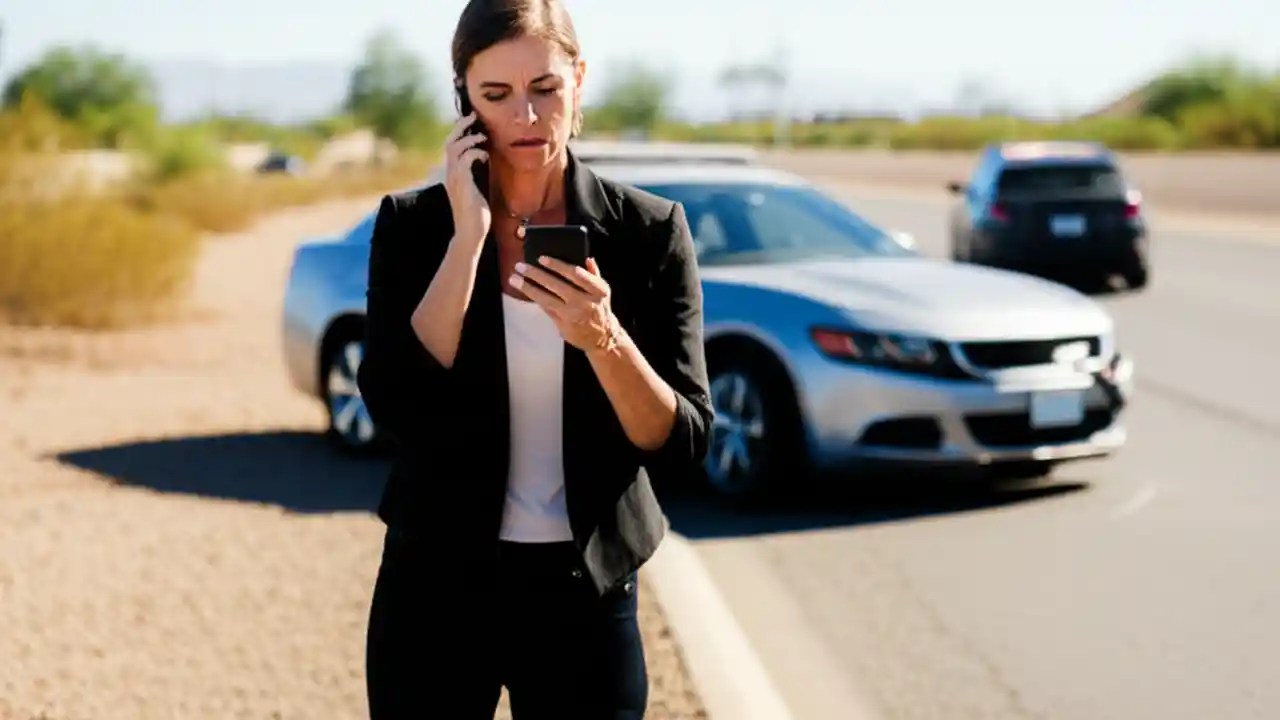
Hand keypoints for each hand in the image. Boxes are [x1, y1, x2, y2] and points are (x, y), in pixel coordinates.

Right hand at [443, 112, 490, 245]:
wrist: (471, 233)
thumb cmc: (476, 216)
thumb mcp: (476, 191)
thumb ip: (476, 177)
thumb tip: (485, 163)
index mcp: (453, 175)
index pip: (451, 148)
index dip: (460, 134)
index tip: (472, 124)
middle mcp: (450, 174)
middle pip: (449, 142)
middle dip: (460, 127)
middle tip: (473, 116)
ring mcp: (454, 178)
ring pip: (454, 147)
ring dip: (469, 138)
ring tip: (482, 136)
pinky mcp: (462, 183)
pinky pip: (465, 159)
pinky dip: (475, 152)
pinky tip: (485, 155)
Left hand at [510, 257, 621, 352]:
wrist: (603, 337)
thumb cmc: (599, 309)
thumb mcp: (603, 291)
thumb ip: (594, 274)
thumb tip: (587, 258)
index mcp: (598, 290)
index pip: (575, 274)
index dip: (557, 265)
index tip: (541, 259)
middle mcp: (585, 303)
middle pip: (557, 285)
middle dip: (536, 274)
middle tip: (521, 266)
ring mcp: (573, 315)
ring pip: (547, 299)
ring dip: (528, 288)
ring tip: (514, 279)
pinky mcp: (563, 325)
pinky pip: (546, 309)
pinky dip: (535, 299)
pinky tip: (525, 290)